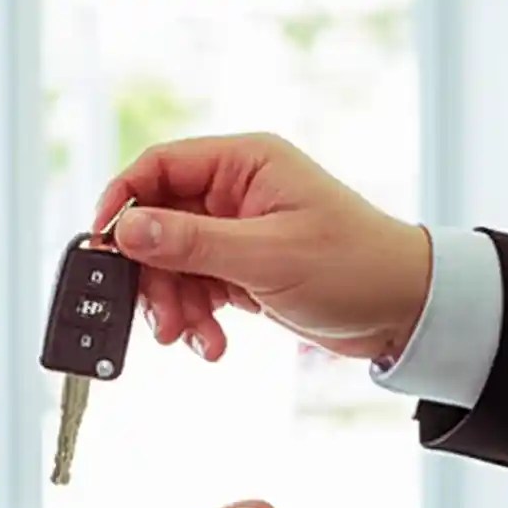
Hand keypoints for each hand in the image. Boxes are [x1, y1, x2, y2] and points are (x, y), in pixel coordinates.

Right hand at [94, 133, 431, 362]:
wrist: (404, 311)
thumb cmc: (354, 267)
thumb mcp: (267, 256)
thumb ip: (192, 243)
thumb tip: (126, 230)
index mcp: (244, 163)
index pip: (159, 167)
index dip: (123, 202)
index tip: (103, 244)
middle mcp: (235, 192)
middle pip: (158, 223)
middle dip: (152, 274)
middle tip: (157, 317)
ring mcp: (237, 232)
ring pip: (173, 263)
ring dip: (173, 304)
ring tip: (190, 339)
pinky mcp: (243, 269)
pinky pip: (197, 289)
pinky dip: (197, 318)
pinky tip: (212, 343)